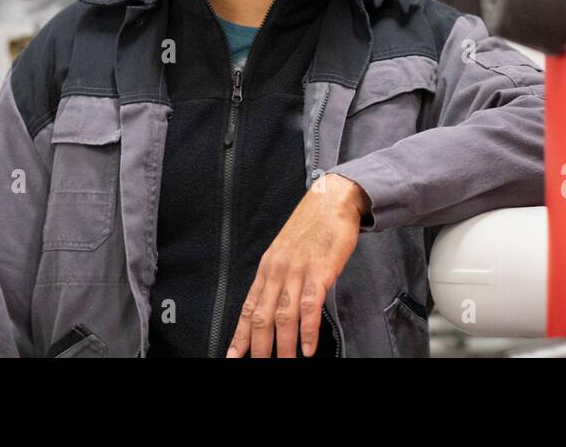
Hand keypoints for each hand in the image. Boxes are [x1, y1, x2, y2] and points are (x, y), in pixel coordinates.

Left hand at [225, 172, 370, 356]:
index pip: (248, 306)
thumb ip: (280, 276)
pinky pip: (309, 307)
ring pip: (283, 316)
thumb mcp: (286, 250)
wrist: (332, 200)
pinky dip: (307, 332)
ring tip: (285, 363)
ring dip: (283, 346)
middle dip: (257, 346)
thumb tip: (276, 305)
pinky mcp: (320, 271)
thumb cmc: (312, 225)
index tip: (233, 355)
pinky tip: (307, 349)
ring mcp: (297, 271)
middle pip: (261, 316)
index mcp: (267, 266)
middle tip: (256, 365)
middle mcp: (277, 270)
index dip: (240, 334)